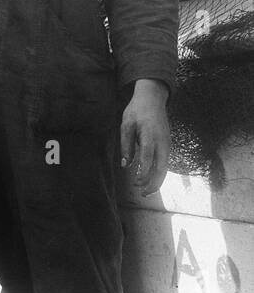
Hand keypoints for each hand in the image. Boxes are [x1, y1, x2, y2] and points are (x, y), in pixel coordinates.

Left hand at [120, 78, 169, 195]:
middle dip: (153, 183)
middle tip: (143, 194)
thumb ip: (126, 145)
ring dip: (157, 180)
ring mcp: (167, 143)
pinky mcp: (167, 144)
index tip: (137, 183)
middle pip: (161, 168)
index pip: (148, 158)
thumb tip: (126, 165)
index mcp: (150, 136)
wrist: (152, 98)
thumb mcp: (126, 125)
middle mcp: (162, 142)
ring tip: (146, 190)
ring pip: (165, 167)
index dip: (144, 172)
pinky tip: (151, 179)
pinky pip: (165, 162)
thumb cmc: (136, 111)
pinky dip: (159, 172)